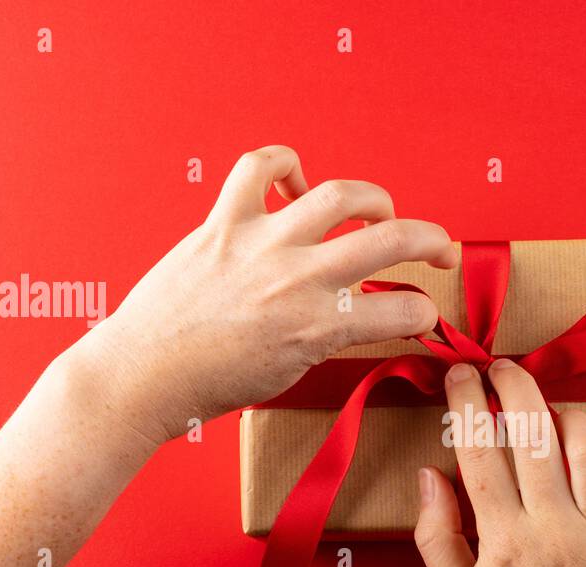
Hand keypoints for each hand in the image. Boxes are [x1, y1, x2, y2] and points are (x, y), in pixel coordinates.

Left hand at [67, 145, 457, 445]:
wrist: (145, 375)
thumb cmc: (212, 383)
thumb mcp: (291, 371)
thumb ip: (330, 334)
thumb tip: (357, 312)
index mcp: (318, 326)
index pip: (404, 312)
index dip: (426, 314)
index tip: (423, 315)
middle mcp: (297, 278)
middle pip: (392, 239)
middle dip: (433, 242)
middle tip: (440, 250)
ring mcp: (260, 243)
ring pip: (340, 195)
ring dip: (373, 199)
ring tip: (378, 212)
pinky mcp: (224, 222)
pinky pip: (260, 167)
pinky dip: (285, 165)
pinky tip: (295, 185)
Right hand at [413, 358, 585, 566]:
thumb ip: (439, 538)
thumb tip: (430, 475)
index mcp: (506, 543)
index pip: (479, 454)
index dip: (467, 405)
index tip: (460, 374)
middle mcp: (557, 529)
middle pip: (533, 435)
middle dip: (514, 387)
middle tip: (501, 365)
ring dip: (569, 419)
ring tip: (552, 415)